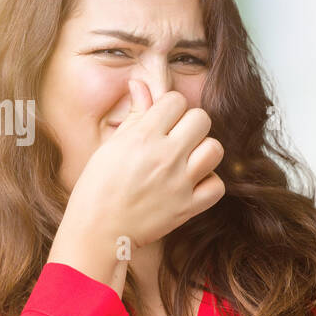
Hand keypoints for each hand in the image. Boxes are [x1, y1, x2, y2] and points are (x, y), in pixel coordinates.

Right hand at [65, 79, 225, 248]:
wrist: (98, 231)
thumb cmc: (98, 187)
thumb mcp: (111, 145)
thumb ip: (135, 114)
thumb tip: (140, 84)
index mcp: (143, 136)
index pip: (176, 100)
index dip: (170, 108)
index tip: (162, 120)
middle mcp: (165, 156)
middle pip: (201, 119)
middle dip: (190, 125)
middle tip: (177, 138)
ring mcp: (180, 182)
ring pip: (215, 149)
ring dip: (203, 152)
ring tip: (188, 160)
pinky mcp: (189, 207)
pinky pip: (217, 185)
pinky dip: (209, 184)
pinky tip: (193, 184)